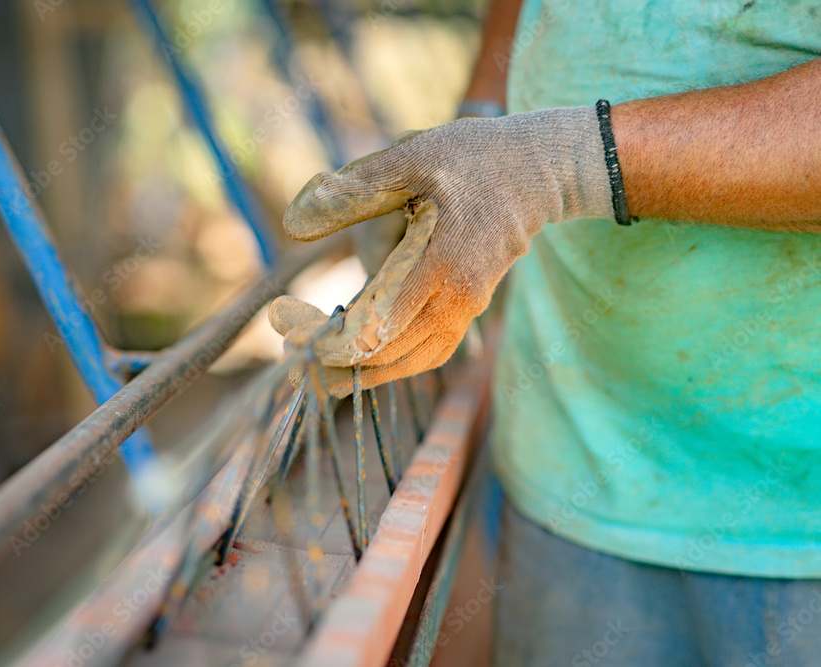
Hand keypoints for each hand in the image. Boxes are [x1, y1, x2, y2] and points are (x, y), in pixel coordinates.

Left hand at [270, 106, 614, 396]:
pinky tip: (365, 360)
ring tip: (320, 375)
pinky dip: (396, 361)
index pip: (374, 327)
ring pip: (412, 361)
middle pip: (389, 354)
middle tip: (289, 353)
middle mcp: (457, 299)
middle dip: (335, 360)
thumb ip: (351, 191)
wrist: (541, 168)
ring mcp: (468, 308)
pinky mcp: (471, 307)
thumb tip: (291, 223)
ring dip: (366, 371)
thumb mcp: (410, 160)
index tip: (285, 327)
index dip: (326, 339)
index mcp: (440, 266)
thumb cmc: (474, 156)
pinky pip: (431, 350)